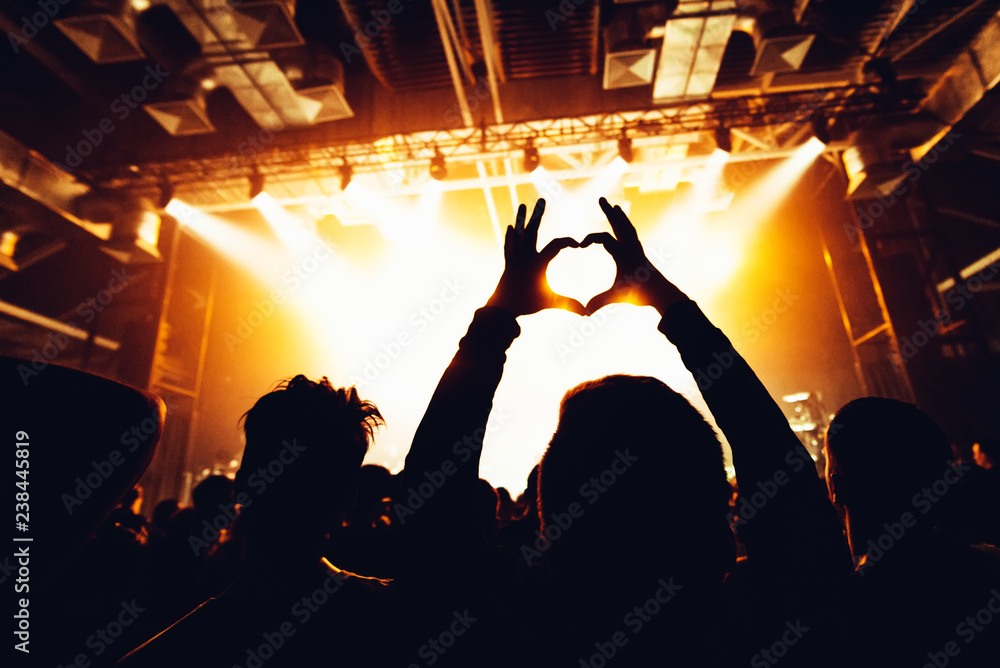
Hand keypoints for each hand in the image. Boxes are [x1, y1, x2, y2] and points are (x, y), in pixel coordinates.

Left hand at [486, 199, 585, 316]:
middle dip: (538, 214)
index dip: (568, 242)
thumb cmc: (526, 304)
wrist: (501, 309)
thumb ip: (568, 305)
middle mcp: (525, 257)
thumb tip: (586, 313)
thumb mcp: (550, 302)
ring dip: (521, 218)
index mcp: (537, 263)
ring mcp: (515, 258)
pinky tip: (510, 227)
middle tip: (541, 199)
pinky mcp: (509, 262)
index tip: (578, 244)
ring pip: (518, 234)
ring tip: (522, 205)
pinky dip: (511, 236)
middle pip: (532, 230)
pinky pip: (509, 245)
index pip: (556, 245)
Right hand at [580, 197, 687, 314]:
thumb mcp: (617, 297)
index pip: (604, 238)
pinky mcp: (641, 253)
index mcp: (623, 254)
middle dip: (608, 212)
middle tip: (601, 199)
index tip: (579, 246)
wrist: (662, 293)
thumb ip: (599, 302)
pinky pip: (633, 235)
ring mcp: (637, 249)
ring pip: (627, 227)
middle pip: (618, 224)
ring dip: (620, 217)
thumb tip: (584, 313)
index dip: (590, 238)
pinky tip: (625, 228)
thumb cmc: (640, 294)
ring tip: (616, 207)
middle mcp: (631, 248)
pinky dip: (627, 228)